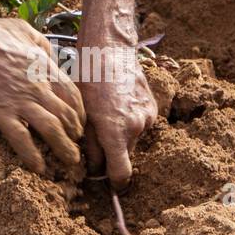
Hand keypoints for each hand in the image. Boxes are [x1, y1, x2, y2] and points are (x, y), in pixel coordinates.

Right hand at [0, 15, 84, 175]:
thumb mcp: (23, 30)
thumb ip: (41, 44)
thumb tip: (49, 55)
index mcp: (44, 67)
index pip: (73, 95)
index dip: (80, 114)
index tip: (80, 124)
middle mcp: (37, 86)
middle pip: (67, 115)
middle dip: (76, 134)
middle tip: (78, 145)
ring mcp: (19, 101)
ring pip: (52, 130)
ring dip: (64, 147)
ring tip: (70, 160)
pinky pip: (22, 139)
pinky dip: (32, 156)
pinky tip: (39, 167)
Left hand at [78, 43, 157, 189]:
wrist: (110, 50)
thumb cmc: (88, 79)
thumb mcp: (81, 114)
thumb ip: (89, 144)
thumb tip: (93, 167)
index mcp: (115, 131)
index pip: (121, 173)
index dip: (114, 182)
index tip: (108, 184)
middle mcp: (136, 127)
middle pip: (124, 155)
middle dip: (112, 152)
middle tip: (95, 137)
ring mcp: (147, 117)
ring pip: (131, 139)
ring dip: (120, 135)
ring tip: (105, 113)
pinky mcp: (153, 108)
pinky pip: (140, 124)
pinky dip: (129, 121)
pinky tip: (117, 105)